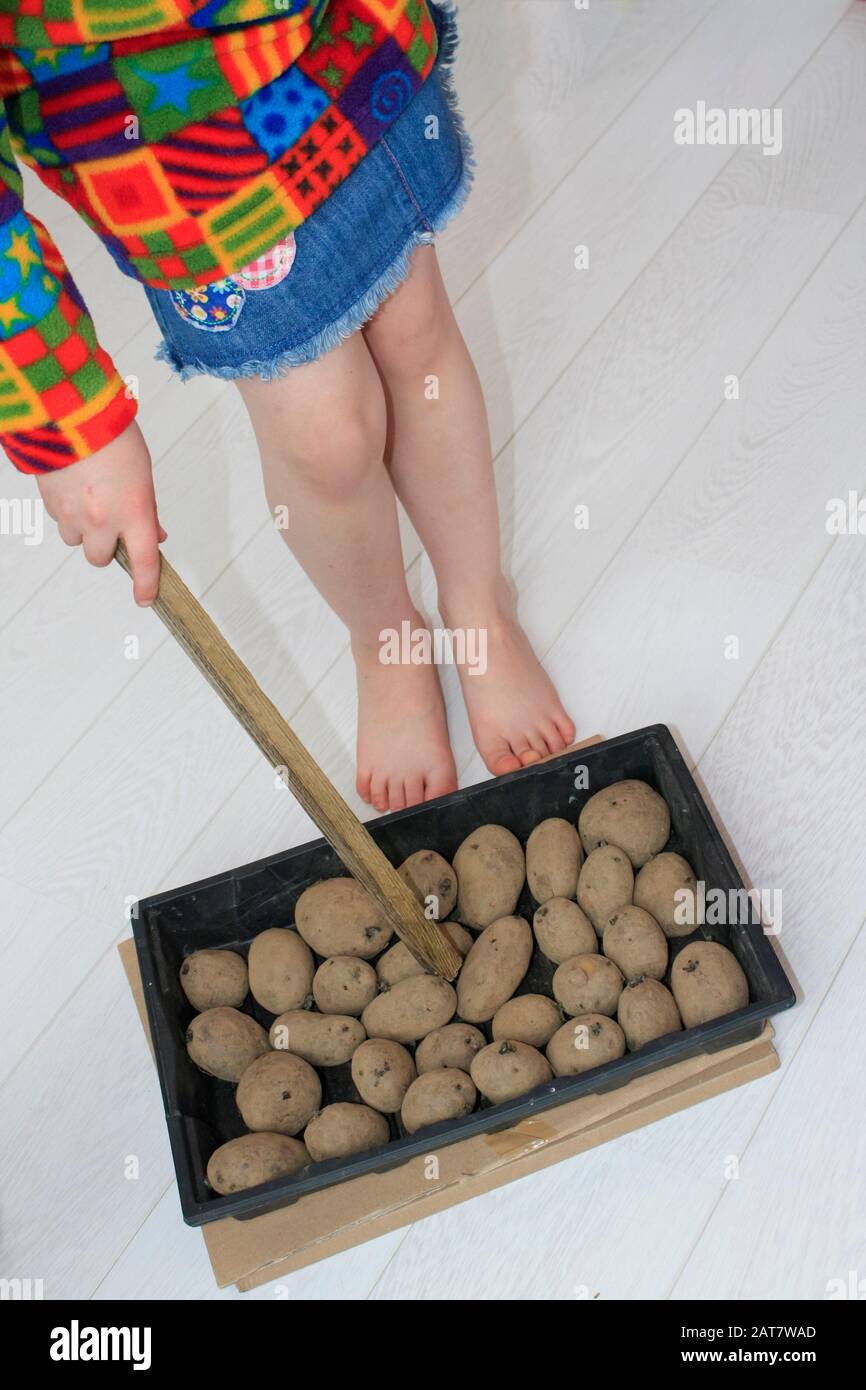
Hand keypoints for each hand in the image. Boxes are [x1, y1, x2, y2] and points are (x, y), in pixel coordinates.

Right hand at [37, 420, 165, 604]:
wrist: (70, 412)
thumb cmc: (112, 437)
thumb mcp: (143, 474)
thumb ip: (147, 508)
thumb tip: (154, 533)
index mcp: (133, 512)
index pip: (144, 561)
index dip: (146, 585)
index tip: (146, 599)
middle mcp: (101, 519)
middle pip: (101, 559)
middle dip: (106, 547)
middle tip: (111, 524)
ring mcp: (72, 514)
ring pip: (76, 541)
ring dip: (84, 530)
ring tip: (89, 498)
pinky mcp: (50, 503)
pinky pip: (60, 520)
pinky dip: (67, 512)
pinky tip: (74, 487)